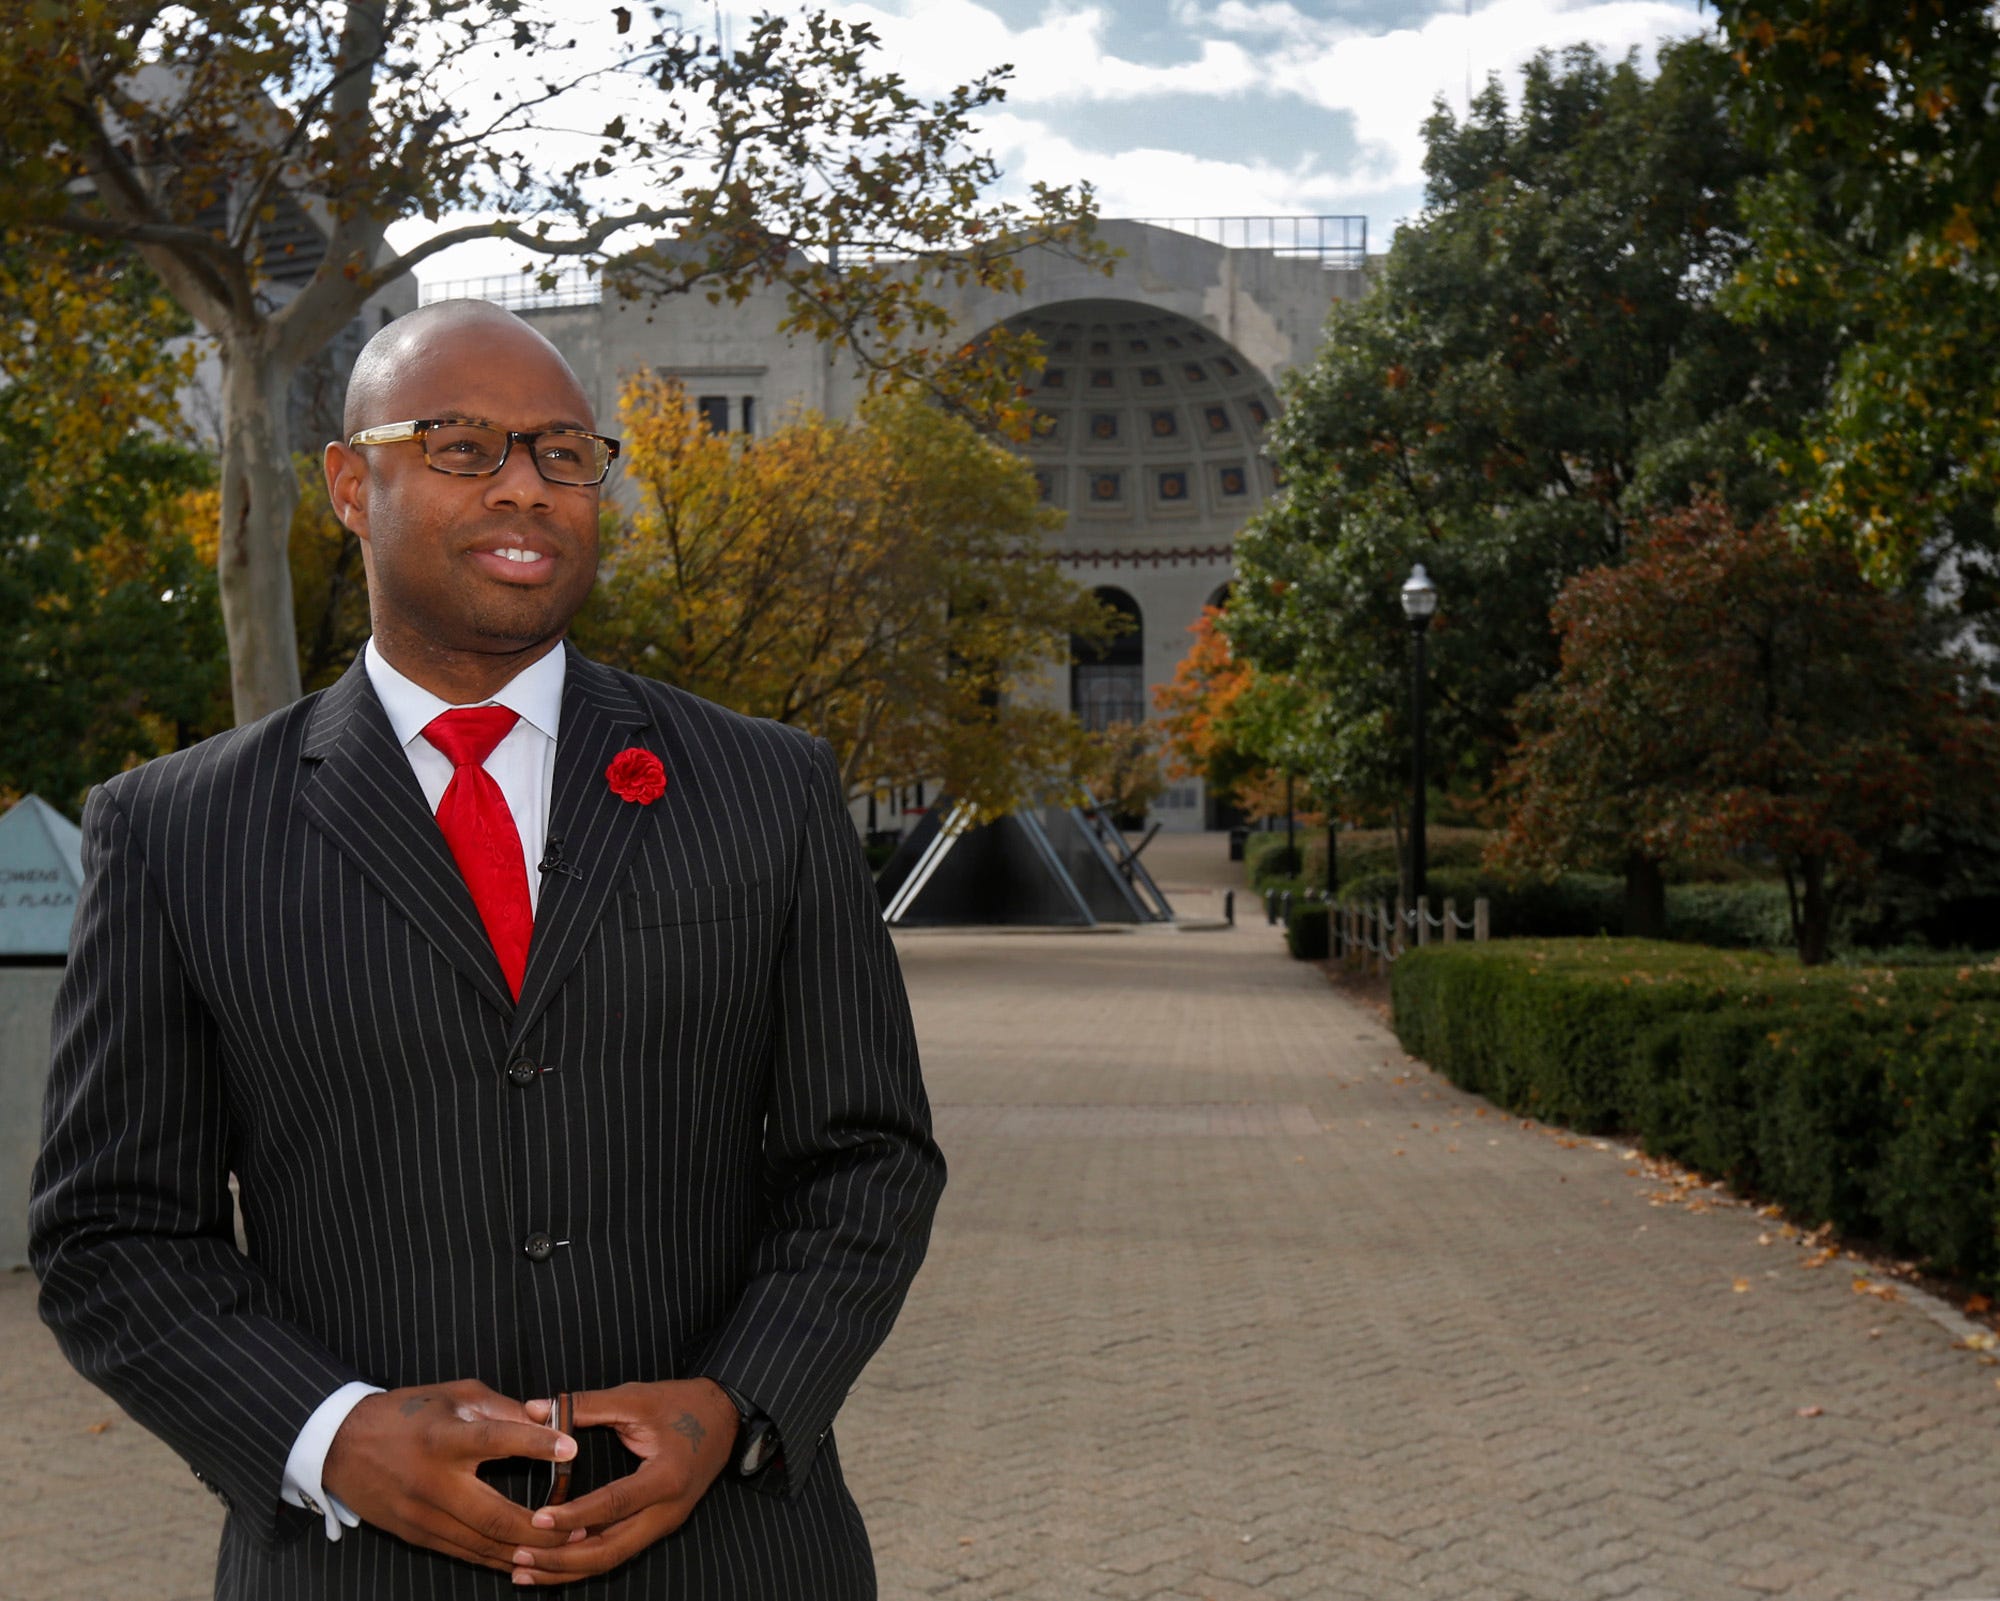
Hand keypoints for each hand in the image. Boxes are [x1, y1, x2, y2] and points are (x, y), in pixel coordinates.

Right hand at [322, 1379, 578, 1572]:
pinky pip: (463, 1552)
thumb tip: (547, 1419)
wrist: (339, 1445)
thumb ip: (501, 1408)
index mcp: (444, 1436)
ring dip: (525, 1550)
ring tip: (566, 1547)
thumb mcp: (453, 1395)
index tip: (572, 1447)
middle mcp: (433, 1481)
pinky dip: (496, 1558)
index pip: (495, 1439)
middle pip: (494, 1514)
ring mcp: (422, 1515)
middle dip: (541, 1528)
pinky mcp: (415, 1535)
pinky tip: (524, 1558)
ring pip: (481, 1543)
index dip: (535, 1443)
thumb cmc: (405, 1412)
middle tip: (581, 1526)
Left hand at [508, 1379, 739, 1586]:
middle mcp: (668, 1510)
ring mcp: (665, 1523)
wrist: (725, 1416)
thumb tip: (535, 1409)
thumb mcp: (636, 1397)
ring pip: (612, 1559)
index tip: (536, 1520)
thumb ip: (587, 1405)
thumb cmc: (681, 1403)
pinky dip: (584, 1561)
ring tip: (525, 1572)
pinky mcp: (658, 1526)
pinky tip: (554, 1565)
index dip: (575, 1515)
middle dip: (562, 1560)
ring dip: (568, 1569)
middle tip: (520, 1559)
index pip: (614, 1505)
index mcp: (666, 1477)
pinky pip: (617, 1551)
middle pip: (611, 1550)